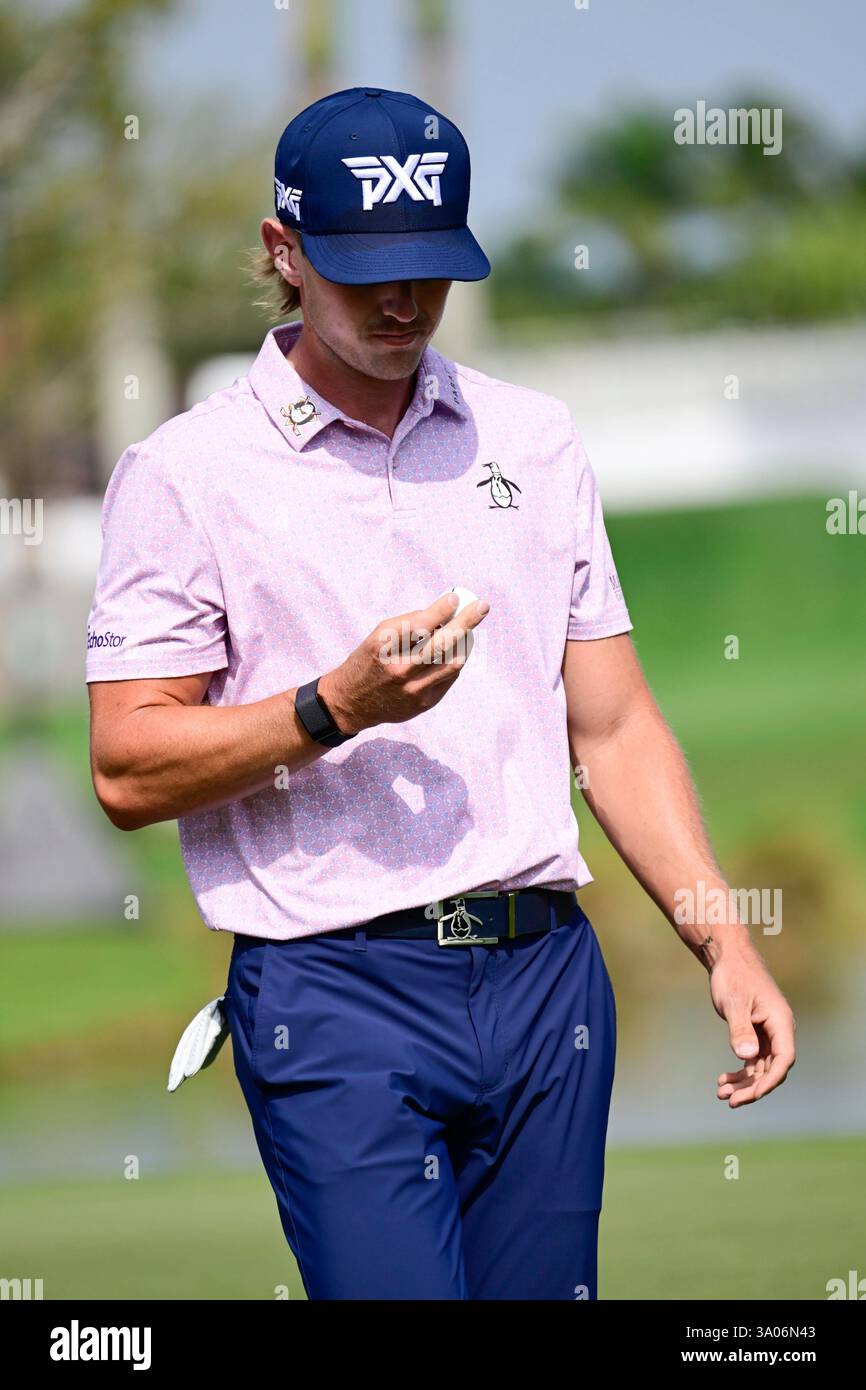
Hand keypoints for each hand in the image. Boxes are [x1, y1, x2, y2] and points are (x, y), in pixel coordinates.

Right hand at [318, 591, 489, 735]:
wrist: (352, 703)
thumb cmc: (371, 661)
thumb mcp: (379, 637)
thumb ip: (410, 624)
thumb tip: (447, 612)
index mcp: (384, 647)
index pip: (419, 624)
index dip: (441, 610)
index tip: (455, 598)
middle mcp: (399, 669)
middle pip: (442, 643)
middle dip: (467, 621)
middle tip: (482, 606)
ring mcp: (413, 689)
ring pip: (453, 662)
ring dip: (465, 642)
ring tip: (468, 630)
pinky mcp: (424, 703)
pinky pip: (449, 676)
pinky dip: (453, 660)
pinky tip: (453, 651)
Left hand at [709, 948, 795, 1107]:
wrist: (728, 959)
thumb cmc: (733, 977)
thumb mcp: (734, 1003)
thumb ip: (740, 1030)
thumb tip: (747, 1057)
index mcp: (781, 1022)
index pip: (784, 1059)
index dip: (770, 1080)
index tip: (752, 1094)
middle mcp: (779, 1031)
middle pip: (772, 1068)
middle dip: (752, 1087)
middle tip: (730, 1100)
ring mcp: (768, 1034)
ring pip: (761, 1067)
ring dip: (743, 1082)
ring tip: (721, 1093)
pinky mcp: (756, 1034)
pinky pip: (752, 1060)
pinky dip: (739, 1071)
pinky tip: (723, 1079)